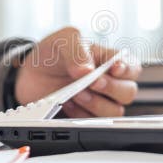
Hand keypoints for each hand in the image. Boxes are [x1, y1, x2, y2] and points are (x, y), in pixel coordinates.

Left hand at [14, 27, 140, 117]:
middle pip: (128, 92)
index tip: (114, 69)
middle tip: (91, 83)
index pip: (132, 67)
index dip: (127, 70)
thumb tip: (87, 70)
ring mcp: (99, 100)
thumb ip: (77, 50)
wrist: (30, 73)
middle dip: (111, 89)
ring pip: (114, 111)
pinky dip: (81, 114)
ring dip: (95, 103)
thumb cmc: (54, 53)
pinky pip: (94, 122)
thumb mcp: (64, 40)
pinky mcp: (86, 116)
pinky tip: (68, 104)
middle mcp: (110, 82)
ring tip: (76, 94)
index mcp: (110, 60)